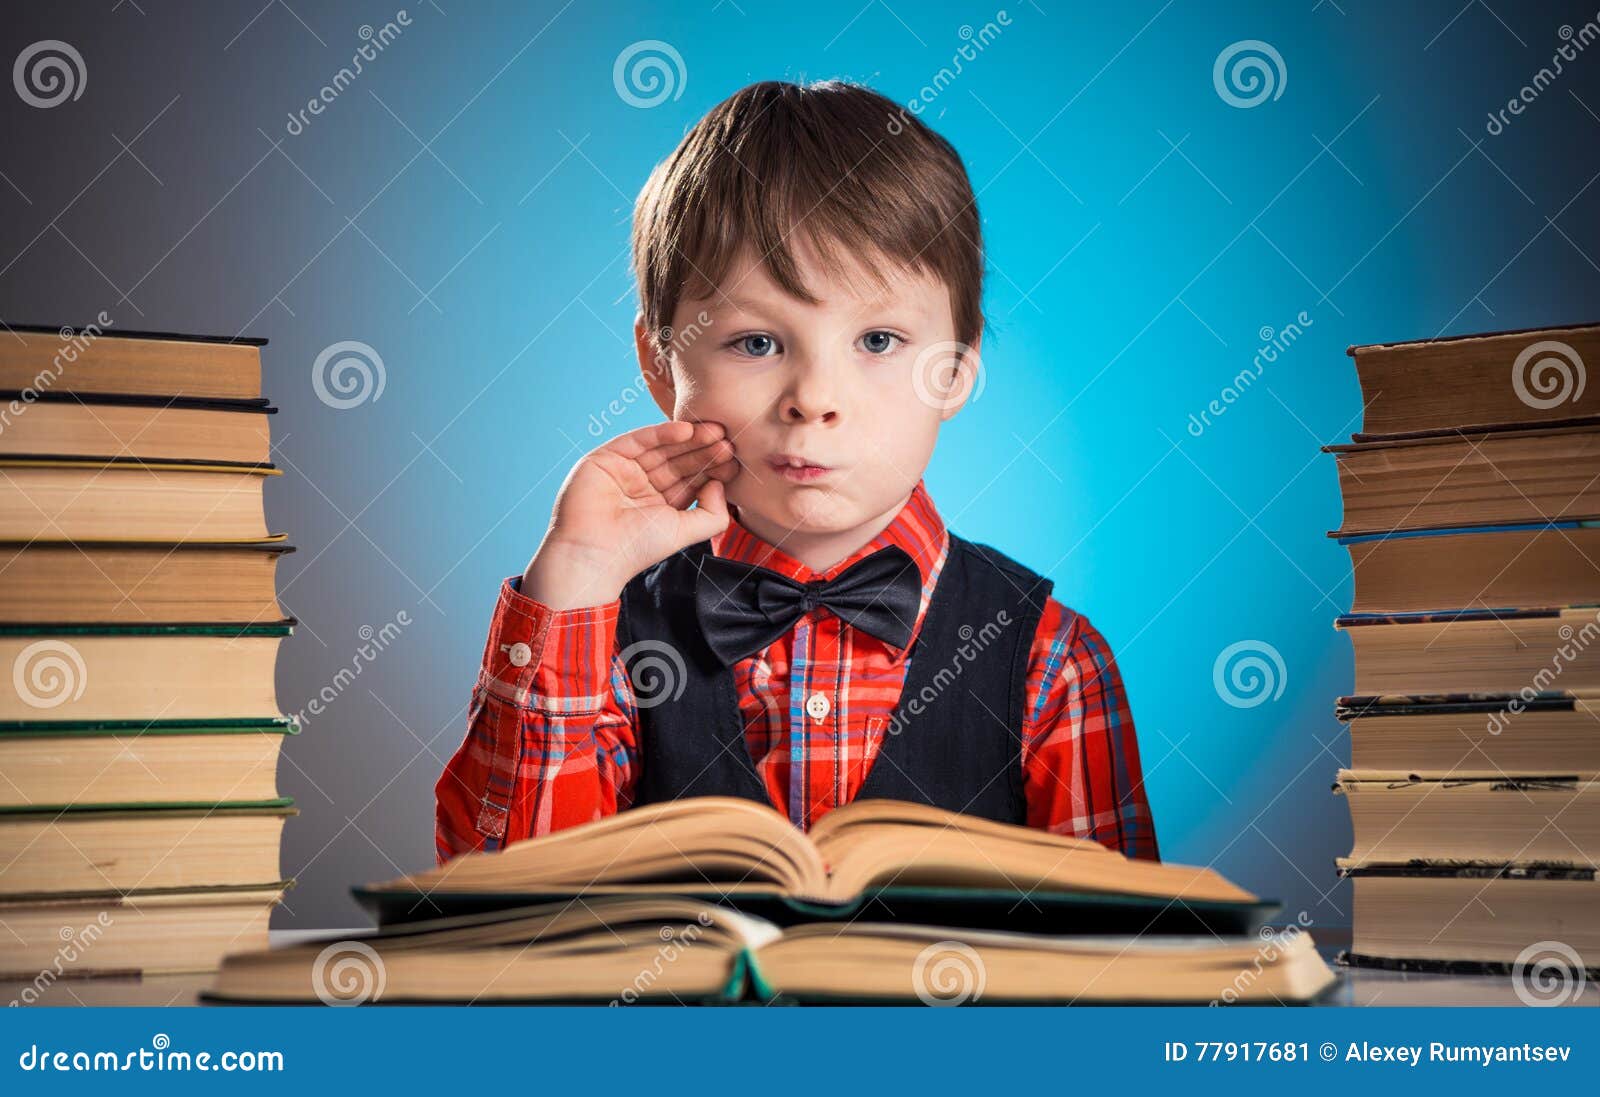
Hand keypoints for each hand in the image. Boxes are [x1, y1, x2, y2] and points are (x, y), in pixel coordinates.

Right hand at [521, 419, 738, 607]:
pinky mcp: (607, 457)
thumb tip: (720, 485)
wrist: (593, 552)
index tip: (734, 460)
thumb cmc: (637, 548)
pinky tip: (686, 430)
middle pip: (680, 460)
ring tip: (714, 431)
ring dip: (689, 438)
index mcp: (662, 503)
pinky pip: (639, 440)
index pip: (691, 479)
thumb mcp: (685, 531)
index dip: (712, 468)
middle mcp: (644, 484)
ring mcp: (626, 469)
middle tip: (728, 439)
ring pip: (663, 448)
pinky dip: (662, 433)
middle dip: (704, 450)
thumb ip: (712, 513)